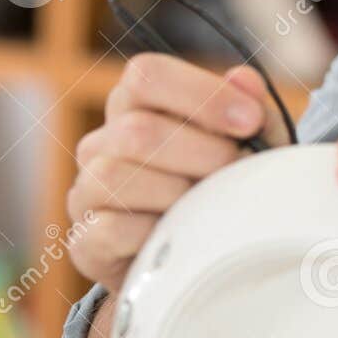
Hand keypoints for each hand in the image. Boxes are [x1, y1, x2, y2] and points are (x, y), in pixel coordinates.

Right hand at [66, 52, 288, 293]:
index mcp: (134, 106)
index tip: (250, 120)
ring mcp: (87, 192)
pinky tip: (183, 236)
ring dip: (180, 194)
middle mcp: (101, 144)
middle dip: (204, 152)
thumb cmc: (221, 190)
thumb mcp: (249, 149)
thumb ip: (252, 110)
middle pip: (138, 130)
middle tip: (240, 172)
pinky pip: (111, 229)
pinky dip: (156, 233)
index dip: (202, 93)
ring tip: (213, 206)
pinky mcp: (85, 241)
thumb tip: (243, 79)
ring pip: (117, 177)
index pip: (146, 75)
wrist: (200, 262)